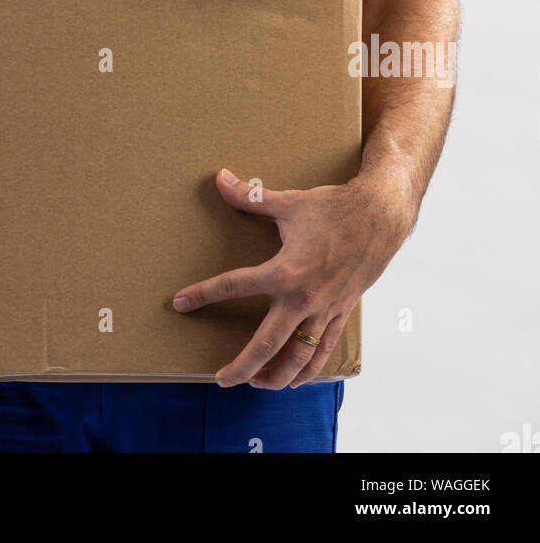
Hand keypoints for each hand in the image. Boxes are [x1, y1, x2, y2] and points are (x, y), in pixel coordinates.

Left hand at [172, 168, 411, 389]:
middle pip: (266, 345)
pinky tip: (295, 380)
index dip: (203, 295)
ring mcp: (324, 310)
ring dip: (275, 377)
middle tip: (220, 379)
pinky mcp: (342, 313)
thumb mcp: (289, 202)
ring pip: (298, 358)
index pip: (234, 286)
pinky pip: (324, 351)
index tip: (180, 303)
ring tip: (255, 384)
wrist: (381, 215)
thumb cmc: (334, 208)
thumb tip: (220, 178)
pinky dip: (308, 370)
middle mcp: (303, 298)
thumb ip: (250, 197)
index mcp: (284, 270)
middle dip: (241, 366)